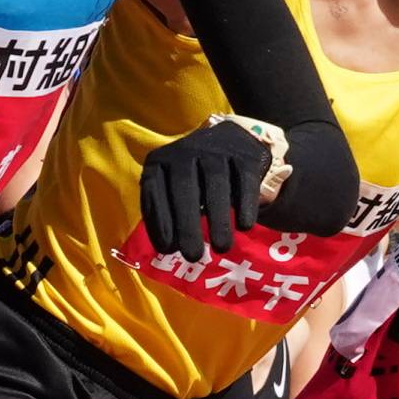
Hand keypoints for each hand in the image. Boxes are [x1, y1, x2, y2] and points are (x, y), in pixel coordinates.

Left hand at [139, 116, 288, 260]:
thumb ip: (165, 215)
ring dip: (218, 219)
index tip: (168, 249)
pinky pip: (245, 180)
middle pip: (184, 188)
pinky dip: (246, 204)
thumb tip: (167, 248)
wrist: (228, 142)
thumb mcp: (170, 190)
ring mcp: (216, 149)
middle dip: (187, 224)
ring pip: (216, 183)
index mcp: (159, 162)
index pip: (153, 189)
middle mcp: (184, 151)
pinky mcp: (244, 154)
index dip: (159, 220)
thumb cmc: (192, 179)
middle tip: (193, 256)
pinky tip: (244, 227)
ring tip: (221, 248)